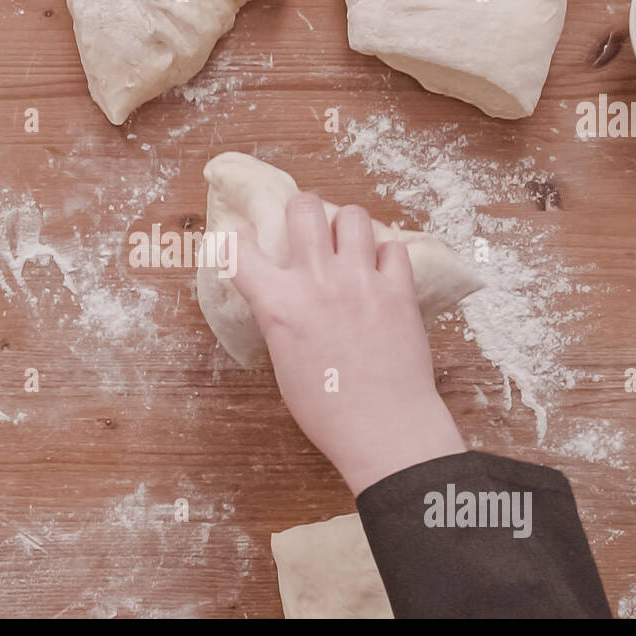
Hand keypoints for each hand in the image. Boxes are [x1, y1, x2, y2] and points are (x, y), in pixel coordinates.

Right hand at [228, 193, 465, 494]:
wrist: (384, 428)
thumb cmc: (326, 409)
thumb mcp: (283, 360)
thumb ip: (281, 317)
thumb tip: (285, 296)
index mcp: (278, 304)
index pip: (241, 250)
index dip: (237, 236)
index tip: (243, 232)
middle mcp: (317, 282)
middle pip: (304, 207)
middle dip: (301, 210)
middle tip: (307, 228)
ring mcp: (361, 281)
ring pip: (352, 216)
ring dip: (346, 226)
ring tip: (348, 245)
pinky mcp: (399, 289)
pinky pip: (393, 247)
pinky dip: (385, 255)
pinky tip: (380, 273)